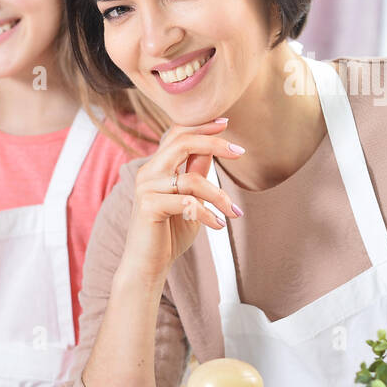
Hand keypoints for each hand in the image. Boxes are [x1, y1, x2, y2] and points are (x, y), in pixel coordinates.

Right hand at [123, 118, 245, 282]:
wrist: (148, 264)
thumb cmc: (170, 233)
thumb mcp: (190, 199)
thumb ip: (196, 173)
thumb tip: (212, 148)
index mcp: (157, 167)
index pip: (176, 134)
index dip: (200, 125)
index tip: (225, 122)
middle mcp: (148, 172)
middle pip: (182, 143)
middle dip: (214, 143)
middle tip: (240, 152)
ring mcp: (146, 188)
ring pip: (192, 179)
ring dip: (219, 196)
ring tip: (233, 213)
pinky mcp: (148, 206)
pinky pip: (187, 203)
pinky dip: (208, 214)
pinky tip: (218, 226)